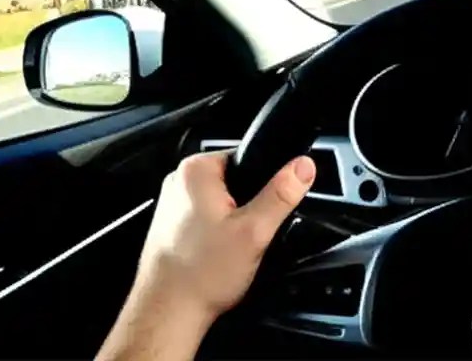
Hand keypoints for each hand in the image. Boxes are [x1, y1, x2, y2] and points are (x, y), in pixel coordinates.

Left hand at [97, 151, 314, 360]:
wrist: (168, 314)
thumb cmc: (200, 275)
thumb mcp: (254, 231)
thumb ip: (282, 194)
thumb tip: (302, 166)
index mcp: (196, 170)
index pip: (248, 157)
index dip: (265, 185)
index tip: (262, 211)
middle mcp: (178, 182)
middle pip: (237, 182)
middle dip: (249, 208)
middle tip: (246, 236)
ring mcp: (171, 205)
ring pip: (223, 204)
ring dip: (233, 224)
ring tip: (228, 250)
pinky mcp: (171, 226)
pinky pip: (208, 220)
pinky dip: (217, 236)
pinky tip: (216, 256)